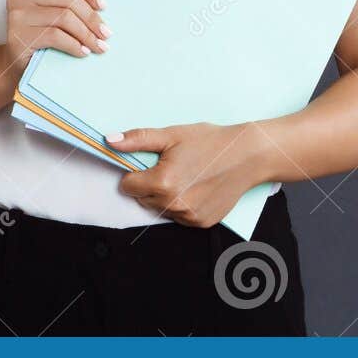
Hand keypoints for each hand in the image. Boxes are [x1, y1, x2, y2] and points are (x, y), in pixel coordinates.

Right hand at [4, 0, 109, 69]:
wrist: (19, 66)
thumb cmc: (42, 38)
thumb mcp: (55, 14)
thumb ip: (70, 1)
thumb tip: (101, 5)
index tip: (102, 6)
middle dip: (91, 16)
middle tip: (105, 32)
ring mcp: (17, 15)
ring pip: (63, 16)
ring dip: (86, 33)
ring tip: (98, 45)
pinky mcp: (18, 35)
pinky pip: (55, 35)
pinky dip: (74, 45)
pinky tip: (83, 52)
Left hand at [108, 122, 267, 227]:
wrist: (247, 156)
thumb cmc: (210, 141)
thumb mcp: (172, 135)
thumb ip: (138, 140)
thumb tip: (109, 141)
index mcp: (162, 182)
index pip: (127, 186)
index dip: (135, 173)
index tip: (150, 164)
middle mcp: (173, 204)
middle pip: (142, 199)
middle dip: (149, 185)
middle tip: (171, 167)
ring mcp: (188, 216)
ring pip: (160, 209)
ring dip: (165, 196)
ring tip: (186, 176)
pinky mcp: (200, 223)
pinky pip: (179, 217)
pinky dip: (182, 205)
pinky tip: (196, 188)